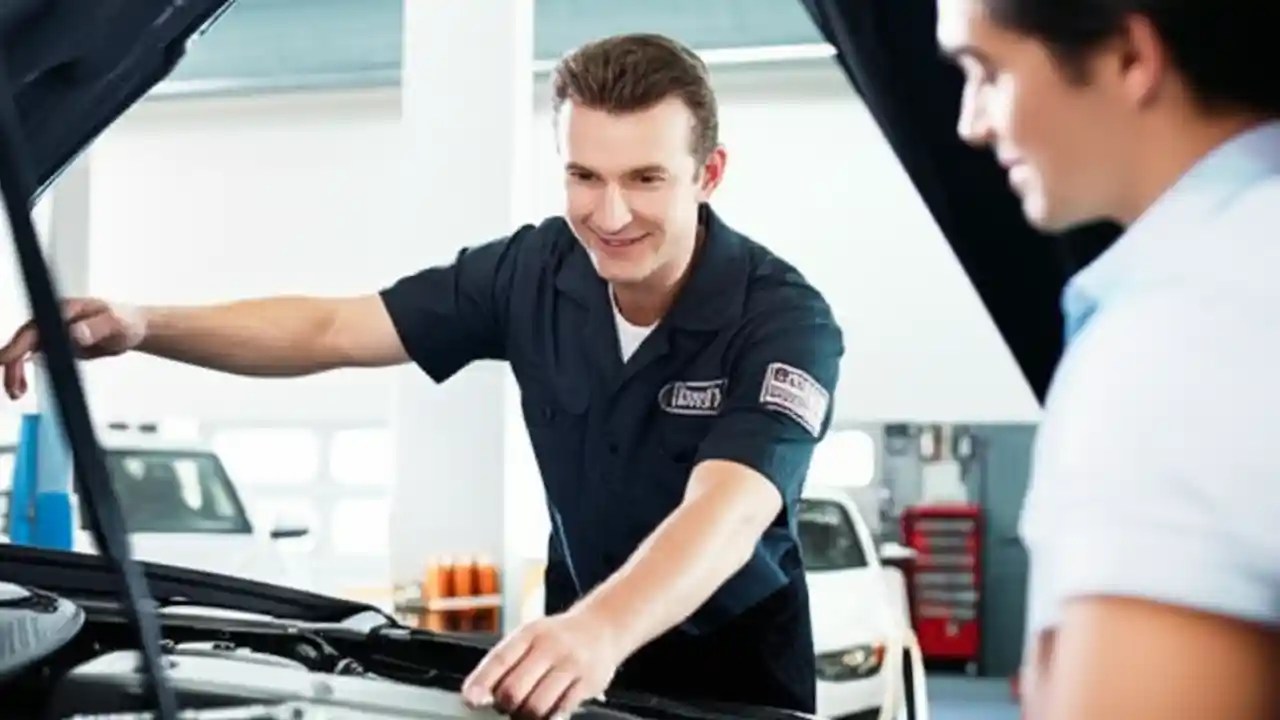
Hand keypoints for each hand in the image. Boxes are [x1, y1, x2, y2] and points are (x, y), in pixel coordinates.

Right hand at [0, 298, 145, 399]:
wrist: (132, 328)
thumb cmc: (125, 321)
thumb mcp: (115, 324)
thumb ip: (96, 328)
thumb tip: (75, 333)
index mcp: (64, 310)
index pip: (35, 328)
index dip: (18, 344)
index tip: (6, 359)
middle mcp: (53, 319)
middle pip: (23, 342)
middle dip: (13, 364)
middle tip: (14, 389)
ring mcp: (52, 332)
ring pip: (23, 351)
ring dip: (15, 371)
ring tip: (17, 393)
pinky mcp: (55, 345)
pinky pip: (32, 358)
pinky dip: (24, 372)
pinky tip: (22, 387)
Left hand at [461, 607, 626, 718]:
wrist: (602, 627)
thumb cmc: (556, 639)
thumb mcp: (530, 639)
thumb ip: (504, 663)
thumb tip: (476, 697)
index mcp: (529, 634)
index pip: (499, 659)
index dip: (481, 683)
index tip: (471, 701)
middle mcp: (549, 646)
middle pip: (514, 690)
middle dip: (506, 706)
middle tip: (509, 706)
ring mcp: (571, 663)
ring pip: (536, 705)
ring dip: (527, 716)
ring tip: (529, 710)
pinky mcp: (589, 681)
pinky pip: (562, 709)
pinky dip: (551, 717)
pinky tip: (550, 713)